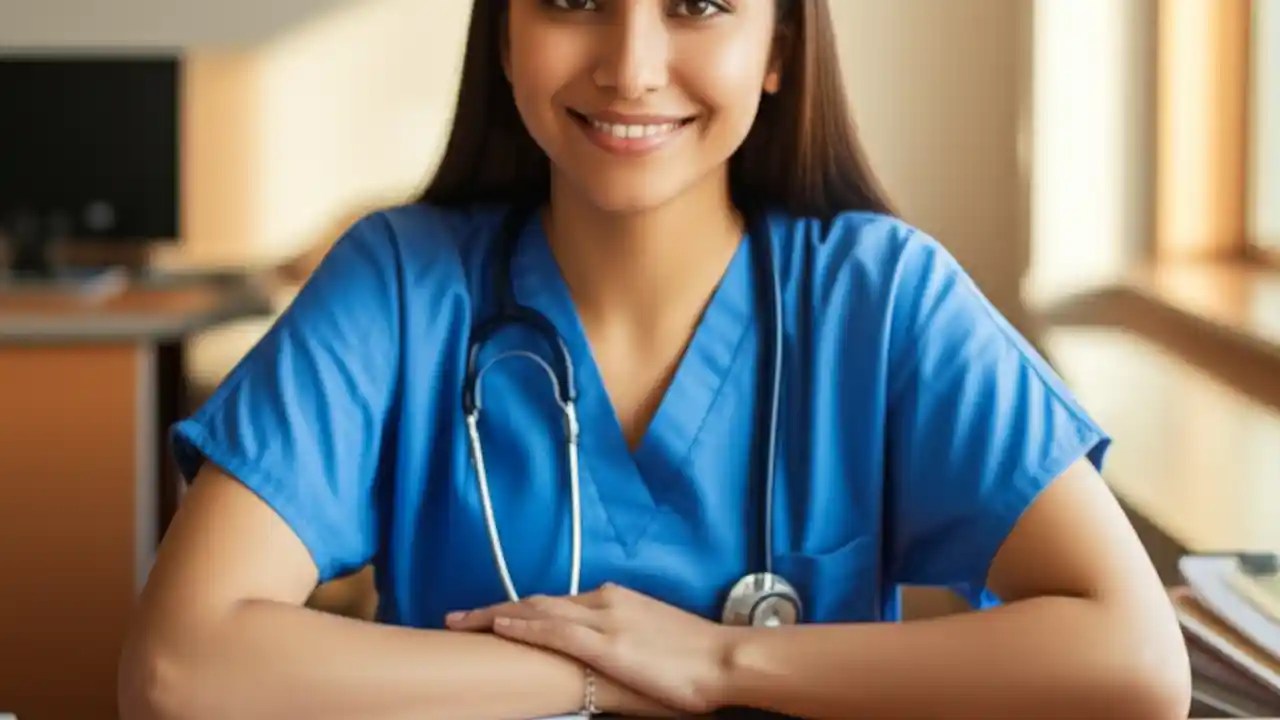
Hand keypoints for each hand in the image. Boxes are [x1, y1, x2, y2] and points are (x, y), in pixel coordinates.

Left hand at [446, 583, 734, 714]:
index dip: (521, 609)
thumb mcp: (654, 643)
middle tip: (460, 616)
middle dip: (496, 608)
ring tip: (463, 621)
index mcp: (617, 601)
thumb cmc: (698, 660)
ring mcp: (605, 620)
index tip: (494, 616)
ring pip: (538, 610)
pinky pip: (555, 630)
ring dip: (496, 614)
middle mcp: (606, 601)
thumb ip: (624, 642)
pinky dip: (525, 626)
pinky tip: (500, 628)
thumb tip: (606, 657)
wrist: (725, 660)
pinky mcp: (608, 643)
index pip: (557, 602)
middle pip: (538, 601)